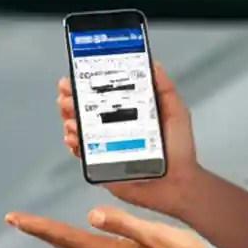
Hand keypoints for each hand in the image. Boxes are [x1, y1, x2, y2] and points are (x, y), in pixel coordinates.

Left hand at [5, 206, 214, 247]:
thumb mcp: (157, 235)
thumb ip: (124, 223)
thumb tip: (92, 215)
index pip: (67, 238)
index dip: (40, 227)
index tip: (17, 219)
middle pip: (65, 245)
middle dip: (40, 231)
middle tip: (16, 220)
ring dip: (55, 237)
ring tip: (38, 227)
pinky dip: (75, 243)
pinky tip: (76, 240)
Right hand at [58, 61, 203, 219]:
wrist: (178, 183)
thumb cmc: (179, 150)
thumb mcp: (176, 112)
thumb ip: (165, 89)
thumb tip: (154, 65)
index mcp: (128, 111)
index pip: (102, 93)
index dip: (87, 83)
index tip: (77, 75)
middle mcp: (114, 126)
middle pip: (84, 108)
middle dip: (71, 98)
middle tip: (67, 94)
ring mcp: (105, 145)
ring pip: (79, 128)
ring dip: (70, 119)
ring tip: (72, 117)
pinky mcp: (101, 164)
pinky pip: (81, 152)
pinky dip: (74, 143)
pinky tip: (74, 137)